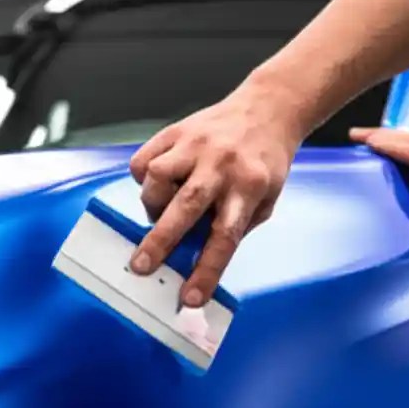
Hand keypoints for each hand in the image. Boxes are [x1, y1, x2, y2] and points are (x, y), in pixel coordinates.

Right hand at [128, 87, 304, 307]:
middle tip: (140, 267)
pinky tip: (157, 184)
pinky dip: (143, 178)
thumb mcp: (265, 200)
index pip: (225, 237)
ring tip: (160, 212)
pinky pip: (145, 159)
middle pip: (186, 207)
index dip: (206, 271)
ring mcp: (196, 145)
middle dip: (160, 241)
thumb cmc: (265, 163)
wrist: (268, 109)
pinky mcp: (176, 131)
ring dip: (152, 203)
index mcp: (250, 187)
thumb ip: (232, 226)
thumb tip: (193, 256)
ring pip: (158, 177)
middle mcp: (221, 165)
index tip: (190, 298)